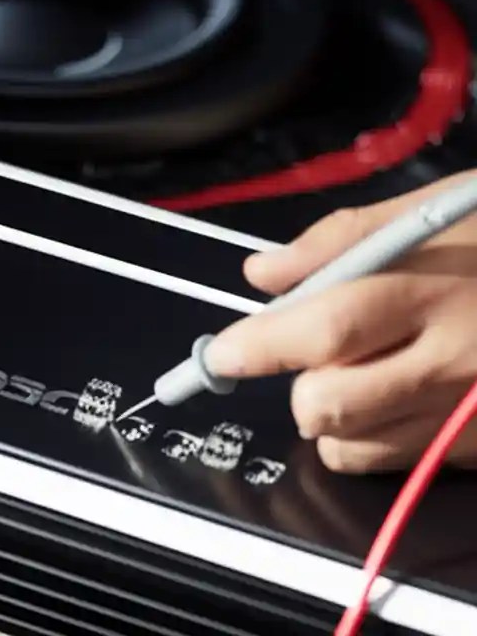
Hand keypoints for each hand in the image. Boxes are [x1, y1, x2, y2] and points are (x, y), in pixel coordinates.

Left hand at [204, 171, 476, 473]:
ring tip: (357, 372)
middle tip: (310, 353)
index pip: (323, 328)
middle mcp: (450, 358)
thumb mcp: (432, 210)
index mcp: (431, 289)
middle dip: (297, 383)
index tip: (221, 351)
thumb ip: (339, 241)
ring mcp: (467, 410)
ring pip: (348, 444)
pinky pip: (391, 463)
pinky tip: (390, 399)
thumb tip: (262, 273)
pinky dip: (366, 439)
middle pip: (327, 403)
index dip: (258, 345)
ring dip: (328, 415)